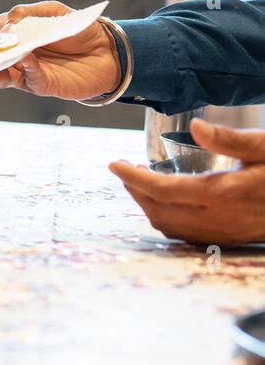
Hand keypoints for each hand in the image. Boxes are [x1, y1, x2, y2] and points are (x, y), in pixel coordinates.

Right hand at [0, 0, 119, 99]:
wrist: (109, 51)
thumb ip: (26, 13)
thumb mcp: (52, 11)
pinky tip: (24, 59)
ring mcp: (27, 72)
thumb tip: (5, 27)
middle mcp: (16, 55)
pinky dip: (25, 69)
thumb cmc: (78, 29)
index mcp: (14, 35)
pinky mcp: (42, 84)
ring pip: (1, 75)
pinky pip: (29, 78)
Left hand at [109, 119, 264, 244]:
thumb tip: (199, 126)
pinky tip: (165, 200)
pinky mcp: (227, 239)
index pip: (164, 191)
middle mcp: (219, 218)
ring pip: (168, 225)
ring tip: (141, 180)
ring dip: (147, 204)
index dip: (134, 178)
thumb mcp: (264, 146)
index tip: (114, 163)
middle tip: (126, 168)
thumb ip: (230, 139)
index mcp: (225, 194)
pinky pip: (184, 233)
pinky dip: (165, 217)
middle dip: (135, 190)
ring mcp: (222, 233)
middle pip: (159, 210)